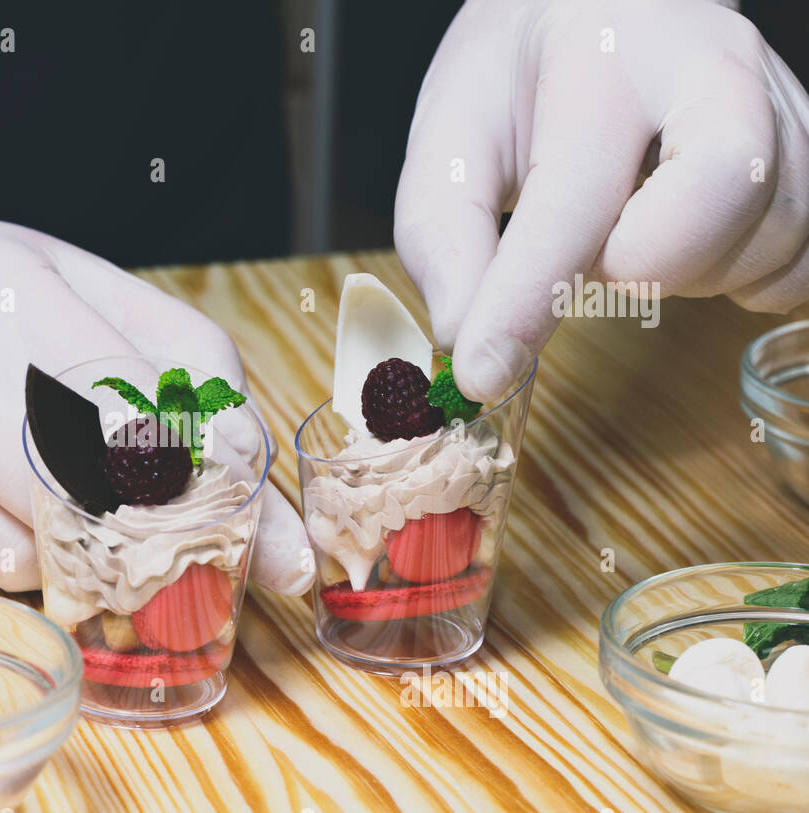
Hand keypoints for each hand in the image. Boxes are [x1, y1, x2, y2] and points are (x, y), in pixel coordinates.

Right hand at [0, 157, 311, 594]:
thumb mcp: (65, 283)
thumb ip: (175, 358)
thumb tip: (260, 478)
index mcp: (6, 287)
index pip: (152, 397)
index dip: (220, 473)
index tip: (260, 527)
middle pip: (98, 483)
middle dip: (162, 531)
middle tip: (190, 555)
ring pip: (35, 544)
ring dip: (83, 551)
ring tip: (74, 518)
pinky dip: (10, 560)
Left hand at [394, 0, 808, 400]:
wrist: (594, 12)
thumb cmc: (518, 81)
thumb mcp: (448, 143)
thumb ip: (444, 240)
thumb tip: (465, 341)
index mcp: (602, 57)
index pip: (574, 197)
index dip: (526, 301)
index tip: (482, 373)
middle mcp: (711, 66)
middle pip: (726, 189)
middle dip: (647, 263)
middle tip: (593, 256)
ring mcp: (781, 104)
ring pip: (774, 236)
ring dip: (685, 275)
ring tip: (628, 233)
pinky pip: (805, 261)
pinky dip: (742, 279)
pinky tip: (685, 247)